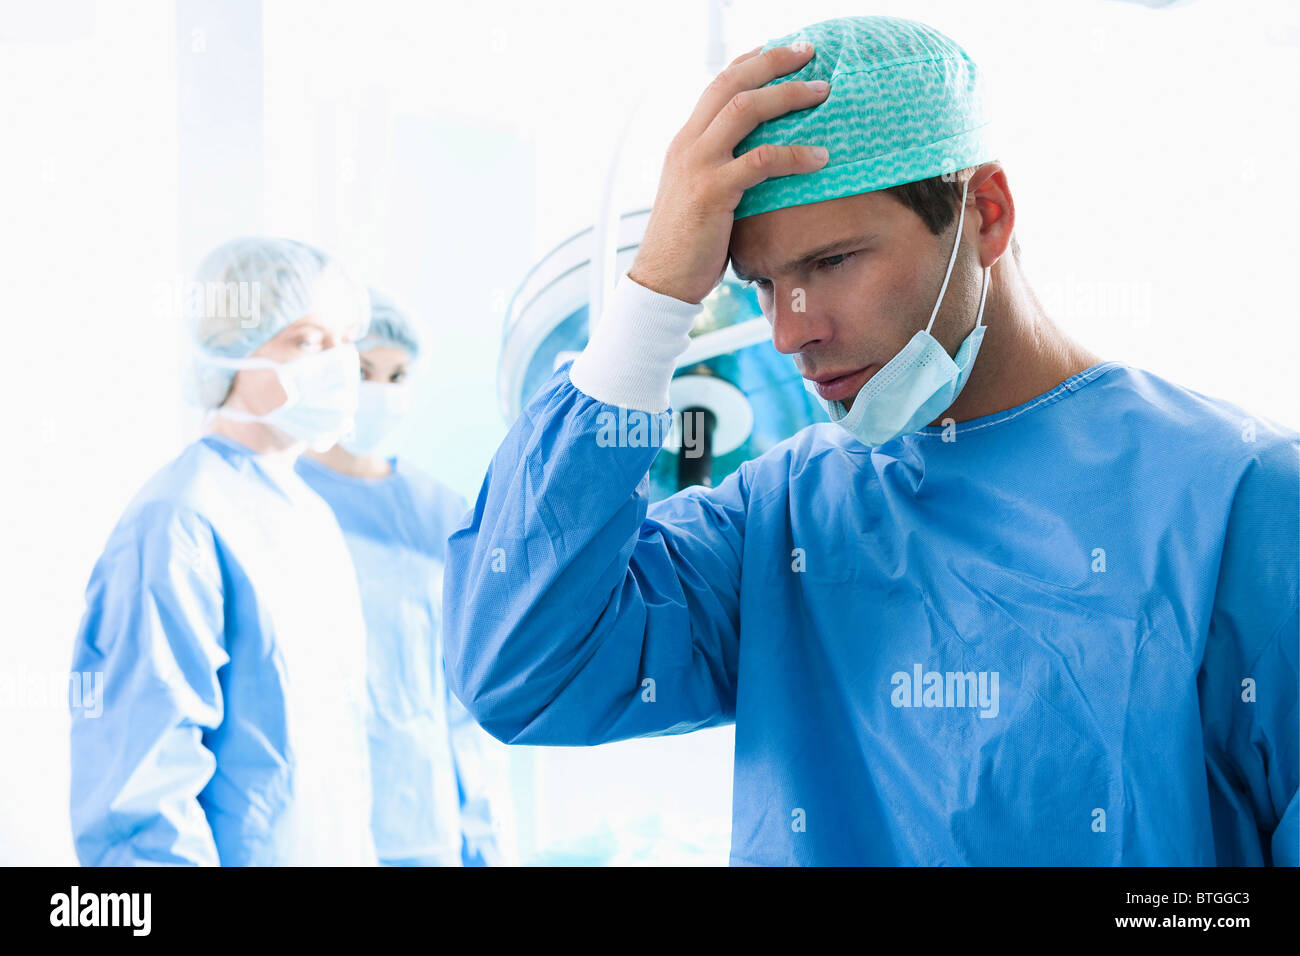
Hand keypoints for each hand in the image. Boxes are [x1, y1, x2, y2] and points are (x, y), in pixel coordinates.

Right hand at [628, 42, 830, 304]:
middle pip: (732, 85)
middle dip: (772, 62)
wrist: (661, 282)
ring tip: (822, 92)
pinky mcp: (712, 192)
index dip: (750, 62)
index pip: (717, 86)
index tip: (780, 50)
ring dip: (787, 96)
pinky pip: (761, 161)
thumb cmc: (687, 246)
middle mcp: (687, 146)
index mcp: (684, 143)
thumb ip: (720, 171)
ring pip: (745, 110)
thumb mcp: (698, 196)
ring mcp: (697, 166)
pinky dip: (795, 155)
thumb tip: (759, 164)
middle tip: (808, 52)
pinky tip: (820, 158)